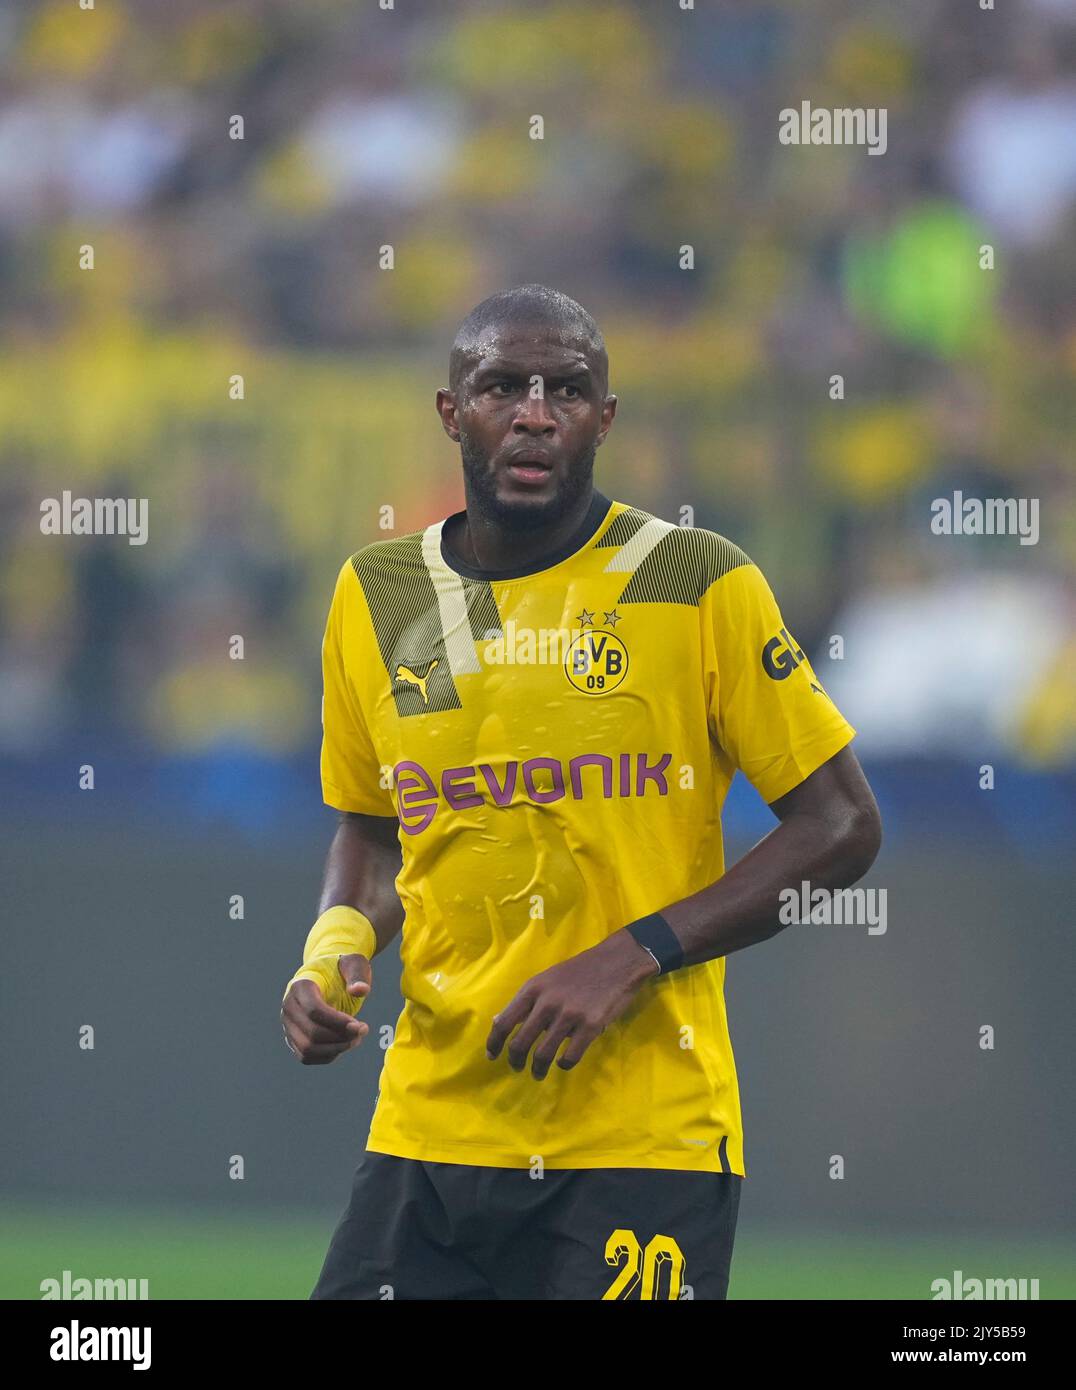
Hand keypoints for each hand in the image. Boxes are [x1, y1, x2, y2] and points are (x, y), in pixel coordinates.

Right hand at [281, 954, 371, 1064]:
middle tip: (362, 1030)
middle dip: (341, 1037)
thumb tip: (360, 990)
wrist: (326, 975)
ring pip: (308, 1049)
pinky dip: (328, 1056)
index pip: (314, 1010)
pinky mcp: (293, 1038)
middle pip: (311, 1033)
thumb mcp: (353, 964)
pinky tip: (344, 1044)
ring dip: (336, 1049)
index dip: (338, 1022)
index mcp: (300, 986)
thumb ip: (358, 975)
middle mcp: (289, 1006)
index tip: (360, 1025)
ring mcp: (288, 1024)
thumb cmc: (340, 969)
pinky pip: (307, 1057)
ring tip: (356, 1039)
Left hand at [485, 931, 657, 1079]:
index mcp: (533, 989)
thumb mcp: (546, 979)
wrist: (617, 963)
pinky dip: (563, 1065)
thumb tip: (498, 1023)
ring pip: (543, 1054)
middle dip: (515, 1061)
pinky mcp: (590, 1026)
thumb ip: (525, 1001)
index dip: (494, 1044)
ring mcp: (569, 1015)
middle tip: (517, 1068)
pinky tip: (563, 1062)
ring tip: (538, 1074)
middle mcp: (547, 1002)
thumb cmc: (578, 971)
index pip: (504, 1022)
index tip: (492, 1057)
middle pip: (520, 1043)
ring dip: (537, 1069)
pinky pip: (570, 1057)